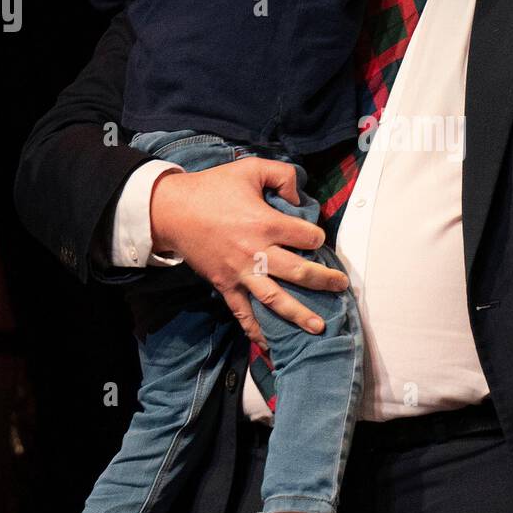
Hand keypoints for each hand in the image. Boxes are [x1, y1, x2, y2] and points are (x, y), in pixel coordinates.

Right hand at [149, 159, 348, 344]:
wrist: (172, 210)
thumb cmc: (212, 188)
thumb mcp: (250, 168)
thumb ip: (282, 174)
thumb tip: (300, 195)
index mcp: (265, 222)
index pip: (306, 236)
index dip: (317, 236)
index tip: (317, 238)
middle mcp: (256, 252)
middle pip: (298, 271)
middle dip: (324, 280)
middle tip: (341, 286)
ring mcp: (240, 272)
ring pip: (274, 298)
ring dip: (298, 314)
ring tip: (319, 326)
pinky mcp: (224, 285)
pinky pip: (242, 312)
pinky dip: (256, 330)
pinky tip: (270, 344)